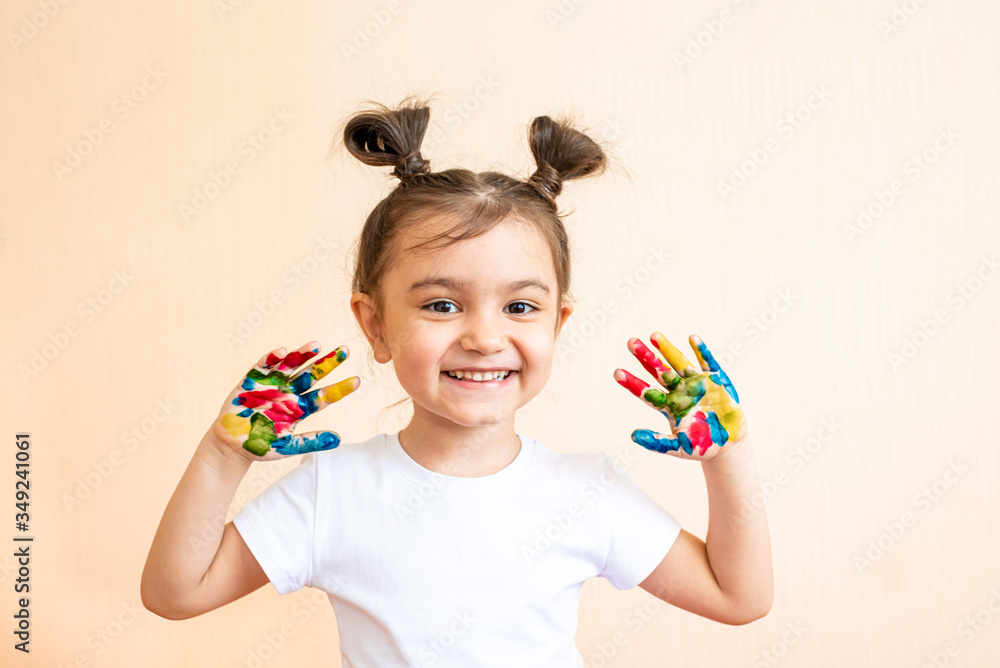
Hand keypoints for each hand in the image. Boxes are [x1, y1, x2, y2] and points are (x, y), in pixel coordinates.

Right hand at [210, 341, 359, 461]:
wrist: (231, 445)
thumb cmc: (261, 446)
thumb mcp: (287, 447)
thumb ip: (311, 442)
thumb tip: (338, 439)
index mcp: (300, 409)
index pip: (324, 396)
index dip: (339, 389)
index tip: (357, 381)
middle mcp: (290, 393)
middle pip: (312, 375)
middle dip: (328, 363)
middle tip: (345, 350)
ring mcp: (272, 385)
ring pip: (291, 365)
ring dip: (303, 354)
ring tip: (317, 345)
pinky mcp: (252, 380)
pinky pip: (263, 366)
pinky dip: (272, 358)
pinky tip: (283, 351)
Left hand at [614, 332, 745, 459]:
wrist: (729, 445)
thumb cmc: (701, 446)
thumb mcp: (678, 447)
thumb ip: (656, 442)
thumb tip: (633, 436)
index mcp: (668, 406)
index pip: (646, 392)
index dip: (632, 383)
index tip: (616, 373)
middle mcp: (679, 390)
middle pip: (658, 371)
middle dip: (645, 357)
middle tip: (630, 342)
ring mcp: (696, 383)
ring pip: (678, 362)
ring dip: (667, 349)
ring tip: (654, 335)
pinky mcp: (715, 380)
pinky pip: (707, 363)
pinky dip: (701, 351)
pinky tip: (692, 338)